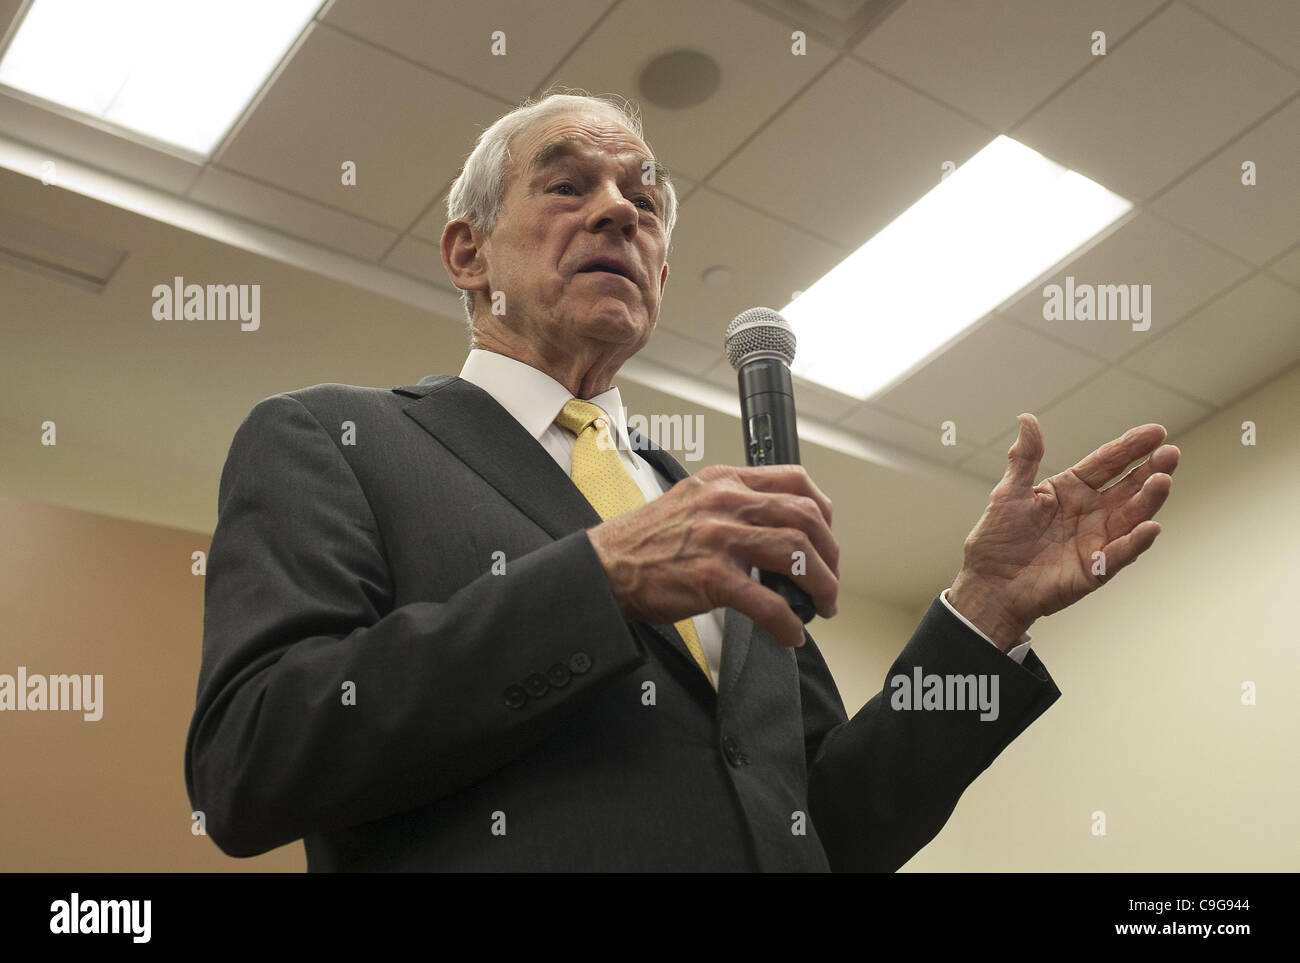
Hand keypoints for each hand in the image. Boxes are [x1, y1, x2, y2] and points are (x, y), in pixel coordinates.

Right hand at [586, 463, 838, 647]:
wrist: (604, 566)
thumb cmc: (644, 542)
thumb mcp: (690, 500)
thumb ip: (731, 504)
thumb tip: (774, 528)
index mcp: (723, 481)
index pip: (794, 480)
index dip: (822, 510)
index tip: (825, 534)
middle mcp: (726, 503)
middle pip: (805, 518)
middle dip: (829, 554)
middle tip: (829, 580)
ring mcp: (720, 538)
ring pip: (796, 554)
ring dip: (820, 585)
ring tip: (823, 604)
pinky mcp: (712, 577)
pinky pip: (768, 601)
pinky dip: (788, 622)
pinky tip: (790, 633)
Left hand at [949, 414, 1178, 647]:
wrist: (988, 584)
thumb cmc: (997, 539)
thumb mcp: (1009, 492)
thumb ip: (1025, 458)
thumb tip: (1027, 418)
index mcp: (1071, 489)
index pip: (1107, 462)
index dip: (1130, 447)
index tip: (1156, 431)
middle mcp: (1091, 512)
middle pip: (1128, 487)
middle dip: (1151, 469)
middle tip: (1171, 453)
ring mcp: (1095, 540)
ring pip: (1131, 517)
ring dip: (1149, 500)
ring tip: (1163, 480)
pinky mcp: (1094, 569)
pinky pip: (1119, 554)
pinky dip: (1135, 542)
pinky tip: (1151, 527)